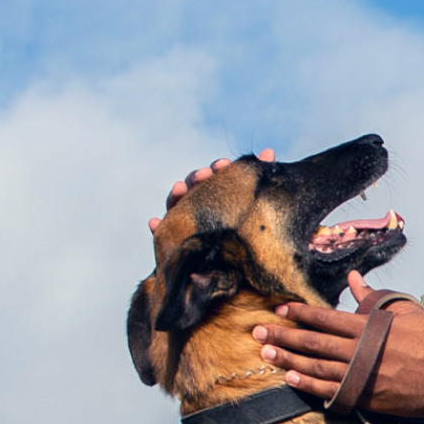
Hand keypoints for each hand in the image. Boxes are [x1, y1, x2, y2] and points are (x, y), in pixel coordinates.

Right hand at [148, 148, 275, 231]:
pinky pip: (162, 232)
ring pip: (176, 204)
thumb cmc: (245, 232)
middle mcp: (198, 204)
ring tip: (180, 188)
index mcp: (217, 194)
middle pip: (193, 186)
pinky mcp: (175, 240)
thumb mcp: (253, 204)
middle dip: (197, 178)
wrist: (236, 272)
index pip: (215, 177)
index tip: (223, 165)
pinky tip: (154, 221)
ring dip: (176, 194)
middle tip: (204, 175)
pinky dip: (157, 225)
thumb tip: (269, 152)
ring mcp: (185, 221)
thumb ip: (260, 177)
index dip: (217, 169)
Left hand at [253, 272, 423, 423]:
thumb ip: (375, 297)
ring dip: (289, 359)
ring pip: (317, 367)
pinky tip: (290, 378)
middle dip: (284, 335)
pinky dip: (309, 385)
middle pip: (314, 342)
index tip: (280, 308)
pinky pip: (331, 391)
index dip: (300, 313)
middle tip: (257, 332)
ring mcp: (363, 377)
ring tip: (267, 353)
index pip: (326, 317)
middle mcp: (362, 351)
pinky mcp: (367, 398)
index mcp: (370, 327)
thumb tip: (353, 278)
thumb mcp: (406, 312)